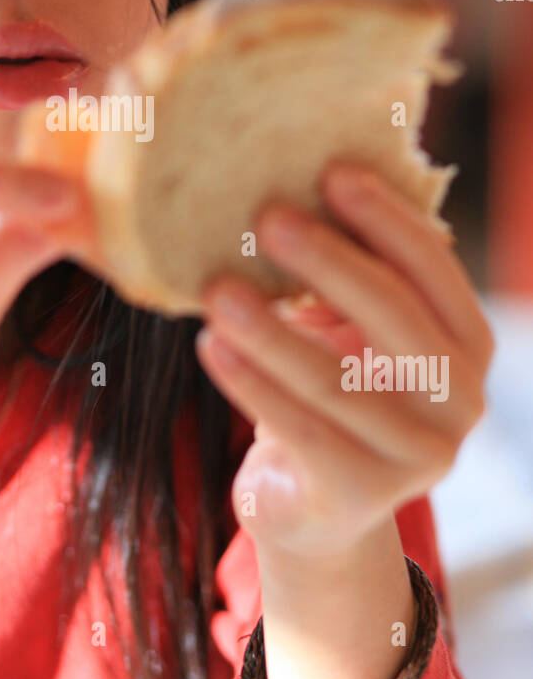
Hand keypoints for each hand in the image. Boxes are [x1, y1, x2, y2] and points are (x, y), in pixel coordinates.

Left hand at [195, 161, 493, 559]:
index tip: (332, 171)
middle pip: (393, 316)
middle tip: (267, 216)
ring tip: (218, 287)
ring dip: (271, 329)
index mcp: (467, 345)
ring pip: (336, 379)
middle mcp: (460, 402)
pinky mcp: (362, 495)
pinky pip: (301, 429)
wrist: (313, 508)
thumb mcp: (352, 333)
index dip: (386, 218)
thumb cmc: (330, 392)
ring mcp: (419, 456)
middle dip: (328, 261)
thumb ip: (347, 277)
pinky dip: (250, 384)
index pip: (434, 269)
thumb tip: (287, 186)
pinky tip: (210, 345)